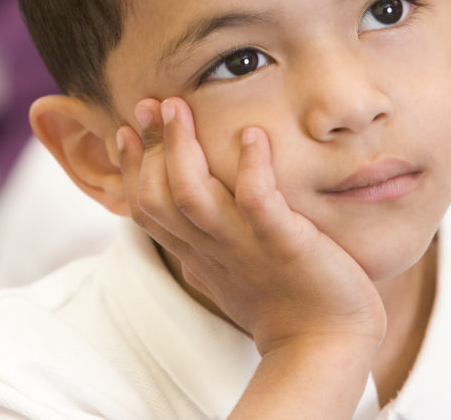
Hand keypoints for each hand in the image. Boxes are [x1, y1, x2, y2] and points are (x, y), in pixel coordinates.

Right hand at [117, 97, 386, 357]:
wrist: (326, 347)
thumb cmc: (285, 306)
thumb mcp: (233, 271)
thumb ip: (209, 242)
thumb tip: (190, 221)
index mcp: (198, 253)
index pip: (148, 209)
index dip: (130, 169)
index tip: (124, 131)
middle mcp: (212, 248)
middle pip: (159, 197)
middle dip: (147, 148)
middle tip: (147, 104)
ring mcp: (245, 247)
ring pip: (192, 196)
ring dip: (181, 149)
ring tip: (178, 107)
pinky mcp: (283, 244)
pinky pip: (258, 203)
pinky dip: (251, 168)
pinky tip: (253, 135)